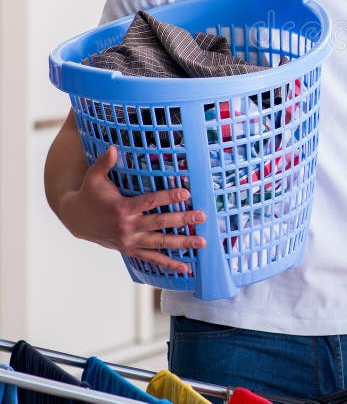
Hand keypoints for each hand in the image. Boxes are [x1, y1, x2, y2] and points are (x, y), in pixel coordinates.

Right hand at [57, 144, 205, 272]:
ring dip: (182, 243)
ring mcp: (130, 241)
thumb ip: (104, 162)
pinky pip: (152, 258)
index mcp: (122, 208)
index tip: (186, 193)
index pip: (150, 201)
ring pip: (160, 243)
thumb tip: (113, 147)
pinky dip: (168, 264)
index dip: (168, 197)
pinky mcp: (130, 249)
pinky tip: (185, 267)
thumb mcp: (93, 177)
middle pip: (159, 223)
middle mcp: (128, 227)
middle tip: (201, 216)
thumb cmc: (89, 194)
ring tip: (201, 242)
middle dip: (182, 220)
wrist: (76, 219)